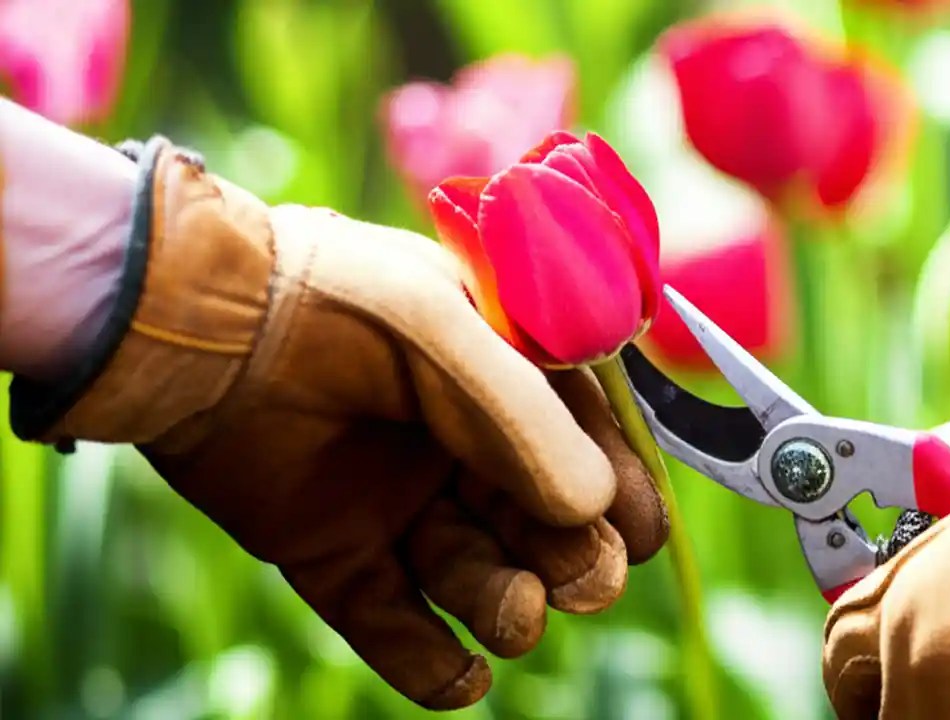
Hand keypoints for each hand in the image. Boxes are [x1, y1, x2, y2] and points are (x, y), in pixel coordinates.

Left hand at [10, 138, 667, 708]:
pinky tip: (459, 678)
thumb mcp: (445, 334)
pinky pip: (394, 624)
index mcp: (505, 380)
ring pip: (479, 578)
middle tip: (581, 579)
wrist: (196, 323)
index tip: (639, 529)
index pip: (588, 447)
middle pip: (545, 525)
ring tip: (517, 612)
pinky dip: (429, 664)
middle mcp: (462, 448)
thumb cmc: (334, 302)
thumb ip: (524, 417)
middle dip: (576, 558)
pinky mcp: (335, 554)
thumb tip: (594, 506)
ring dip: (509, 605)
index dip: (621, 491)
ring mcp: (399, 504)